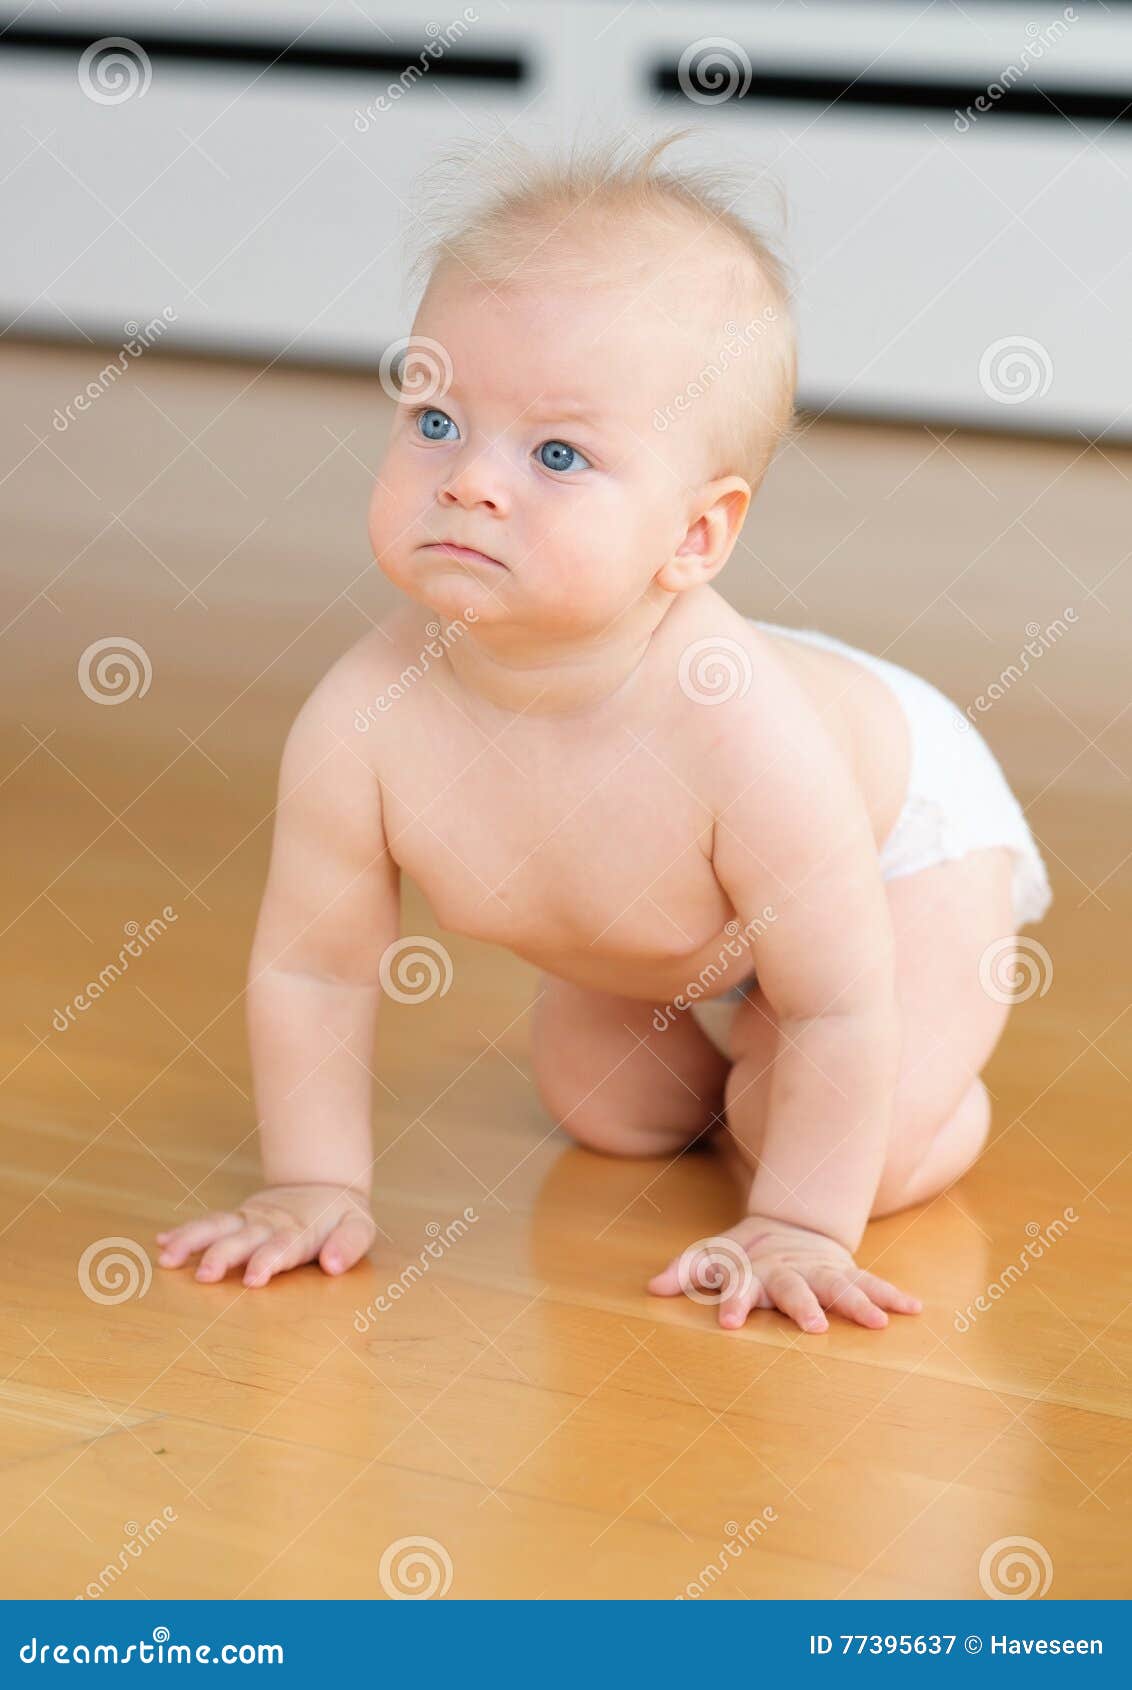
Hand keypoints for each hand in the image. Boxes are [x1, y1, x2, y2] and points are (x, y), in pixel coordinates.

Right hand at [156, 1183, 374, 1287]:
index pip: (283, 1247)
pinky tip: (161, 1242)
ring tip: (167, 1256)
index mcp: (299, 1231)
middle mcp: (268, 1224)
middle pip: (243, 1239)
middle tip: (205, 1276)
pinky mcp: (236, 1219)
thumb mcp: (360, 1226)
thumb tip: (335, 1265)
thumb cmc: (342, 1215)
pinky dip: (184, 1232)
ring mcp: (248, 1220)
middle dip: (223, 1256)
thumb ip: (350, 1244)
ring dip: (192, 1241)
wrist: (323, 1182)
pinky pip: (208, 1223)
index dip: (269, 1260)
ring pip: (217, 1228)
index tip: (254, 1278)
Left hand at [647, 1214, 920, 1333]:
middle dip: (802, 1306)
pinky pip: (872, 1284)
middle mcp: (789, 1273)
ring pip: (840, 1286)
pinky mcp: (846, 1274)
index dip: (731, 1302)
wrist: (791, 1224)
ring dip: (858, 1302)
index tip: (727, 1322)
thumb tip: (653, 1287)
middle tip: (812, 1326)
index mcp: (754, 1272)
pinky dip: (891, 1295)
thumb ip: (686, 1271)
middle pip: (794, 1289)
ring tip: (877, 1322)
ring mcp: (820, 1272)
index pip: (738, 1285)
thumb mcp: (713, 1257)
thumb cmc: (747, 1253)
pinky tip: (914, 1309)